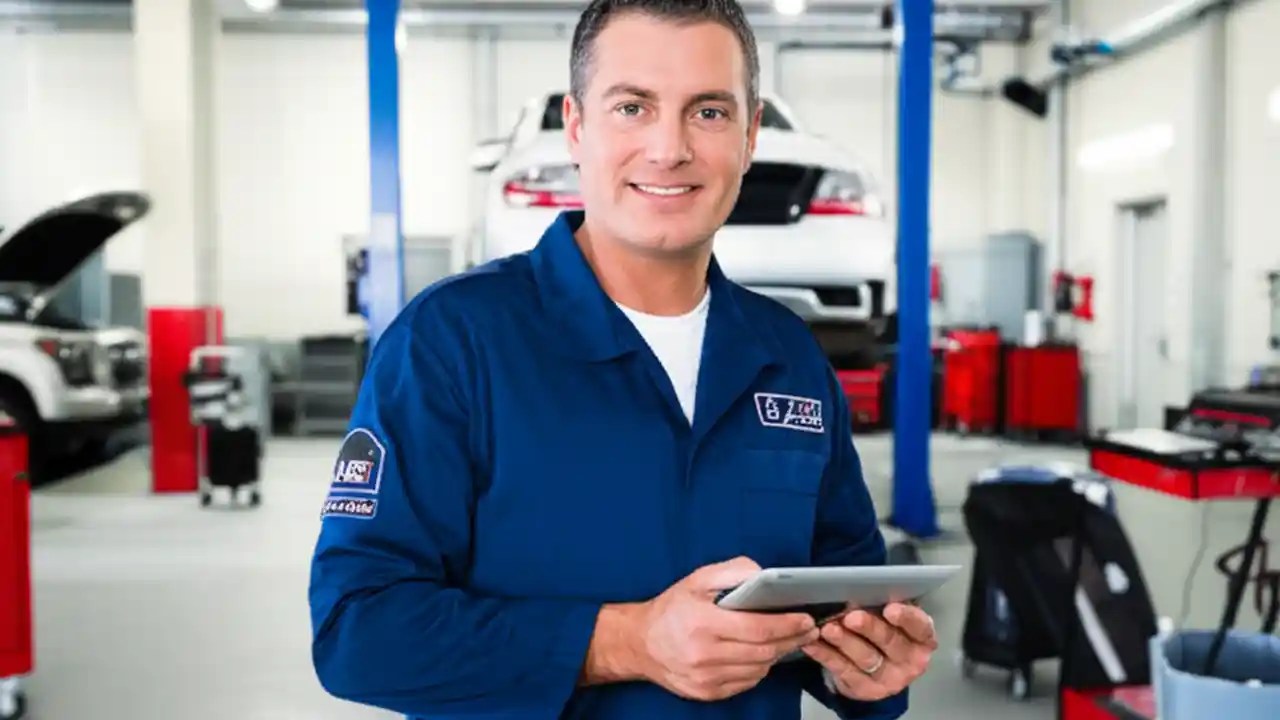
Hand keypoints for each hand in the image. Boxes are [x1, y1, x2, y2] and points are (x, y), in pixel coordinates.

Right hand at [635, 556, 820, 701]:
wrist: (640, 643)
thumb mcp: (697, 579)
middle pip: (763, 652)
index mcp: (702, 623)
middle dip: (791, 639)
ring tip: (788, 639)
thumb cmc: (671, 609)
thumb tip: (765, 576)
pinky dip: (759, 668)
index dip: (787, 624)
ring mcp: (705, 678)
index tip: (805, 618)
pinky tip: (762, 654)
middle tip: (808, 629)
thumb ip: (733, 571)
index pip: (757, 628)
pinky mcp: (706, 693)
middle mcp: (703, 655)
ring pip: (758, 669)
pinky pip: (746, 682)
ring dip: (777, 654)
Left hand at [800, 603, 936, 701]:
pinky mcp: (866, 689)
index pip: (920, 626)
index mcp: (921, 638)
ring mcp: (890, 679)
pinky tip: (813, 644)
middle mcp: (910, 660)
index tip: (890, 609)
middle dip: (870, 628)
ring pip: (867, 658)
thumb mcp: (887, 616)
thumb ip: (880, 604)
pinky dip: (826, 655)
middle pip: (890, 642)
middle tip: (851, 618)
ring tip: (828, 629)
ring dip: (846, 642)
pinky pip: (844, 671)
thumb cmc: (881, 630)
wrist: (873, 667)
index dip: (906, 618)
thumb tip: (857, 589)